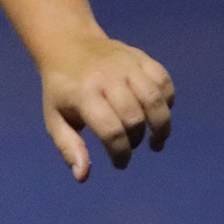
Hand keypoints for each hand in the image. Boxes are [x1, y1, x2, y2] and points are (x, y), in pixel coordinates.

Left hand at [40, 36, 174, 179]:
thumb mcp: (55, 118)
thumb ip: (69, 147)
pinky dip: (167, 101)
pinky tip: (157, 113)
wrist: (67, 46)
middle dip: (137, 139)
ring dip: (161, 126)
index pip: (111, 130)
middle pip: (134, 117)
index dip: (120, 154)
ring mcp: (125, 64)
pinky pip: (164, 81)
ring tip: (156, 140)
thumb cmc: (62, 90)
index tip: (120, 163)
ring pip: (155, 99)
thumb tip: (82, 177)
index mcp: (82, 93)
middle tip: (131, 145)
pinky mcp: (140, 57)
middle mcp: (106, 77)